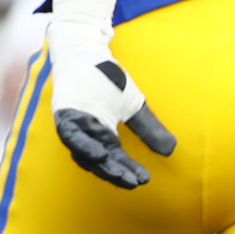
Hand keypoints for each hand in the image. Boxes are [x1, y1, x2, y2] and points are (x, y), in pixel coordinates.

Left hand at [47, 0, 175, 189]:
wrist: (89, 50)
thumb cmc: (109, 78)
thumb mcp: (133, 106)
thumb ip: (149, 128)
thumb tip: (171, 150)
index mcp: (102, 134)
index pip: (115, 159)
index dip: (128, 170)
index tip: (144, 180)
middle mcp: (85, 133)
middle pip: (98, 161)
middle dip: (116, 173)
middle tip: (133, 183)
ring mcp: (73, 124)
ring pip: (83, 152)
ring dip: (100, 164)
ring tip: (118, 175)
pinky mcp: (63, 113)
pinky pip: (70, 135)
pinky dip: (82, 146)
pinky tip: (98, 154)